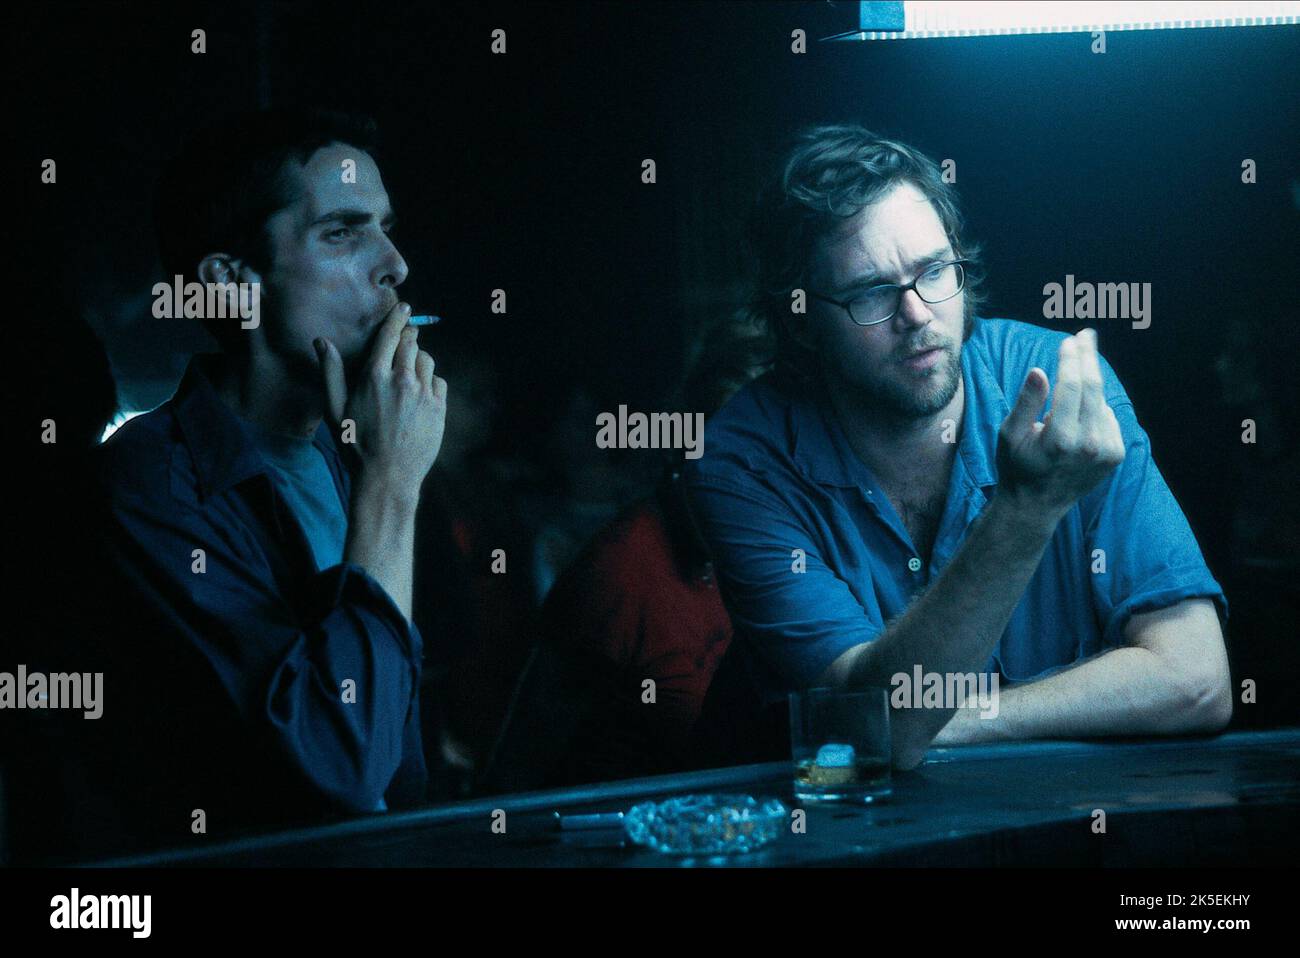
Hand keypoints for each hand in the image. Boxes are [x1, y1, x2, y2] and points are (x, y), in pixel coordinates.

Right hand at [315, 301, 446, 498]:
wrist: (387, 477)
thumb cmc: (356, 445)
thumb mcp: (335, 409)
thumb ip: (331, 372)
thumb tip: (321, 341)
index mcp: (374, 376)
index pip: (391, 334)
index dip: (398, 317)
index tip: (404, 308)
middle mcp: (402, 379)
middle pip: (412, 342)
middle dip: (409, 337)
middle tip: (405, 340)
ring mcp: (423, 393)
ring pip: (427, 360)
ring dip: (418, 361)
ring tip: (408, 375)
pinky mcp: (439, 408)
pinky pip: (439, 381)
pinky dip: (430, 382)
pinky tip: (418, 396)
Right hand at [995, 328, 1124, 523]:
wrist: (1036, 505)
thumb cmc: (1017, 466)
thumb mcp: (1009, 434)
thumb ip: (1026, 402)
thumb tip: (1040, 370)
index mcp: (1060, 439)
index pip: (1072, 386)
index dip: (1071, 359)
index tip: (1069, 340)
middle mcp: (1089, 445)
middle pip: (1093, 388)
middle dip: (1088, 357)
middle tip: (1086, 335)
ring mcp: (1106, 451)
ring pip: (1101, 402)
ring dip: (1089, 385)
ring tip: (1073, 378)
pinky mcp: (1115, 455)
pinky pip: (1107, 417)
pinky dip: (1095, 408)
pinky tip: (1078, 415)